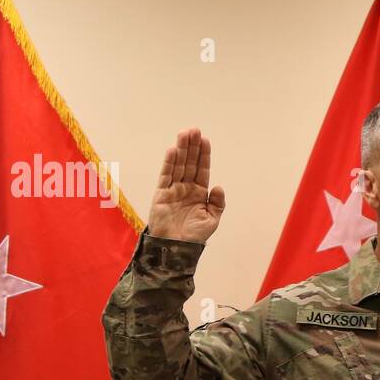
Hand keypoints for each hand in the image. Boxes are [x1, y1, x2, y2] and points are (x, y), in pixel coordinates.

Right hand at [147, 128, 223, 243]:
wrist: (177, 249)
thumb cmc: (194, 236)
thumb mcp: (212, 219)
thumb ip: (217, 202)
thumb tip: (218, 186)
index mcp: (199, 193)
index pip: (202, 170)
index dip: (203, 155)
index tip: (205, 140)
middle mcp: (186, 189)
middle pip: (190, 163)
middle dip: (192, 147)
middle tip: (194, 130)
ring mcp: (173, 190)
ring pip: (178, 166)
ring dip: (182, 150)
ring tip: (184, 134)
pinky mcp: (161, 194)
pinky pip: (166, 176)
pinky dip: (169, 163)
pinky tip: (173, 150)